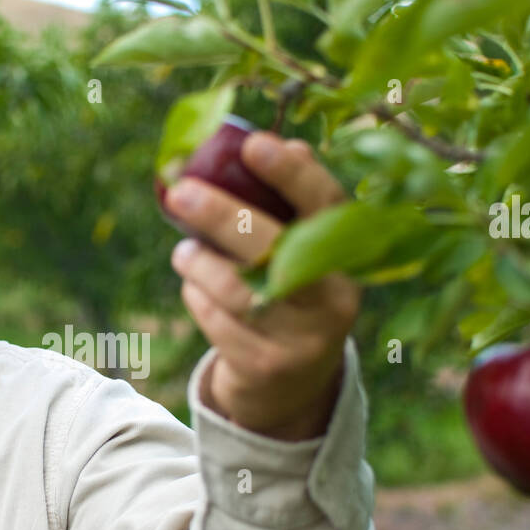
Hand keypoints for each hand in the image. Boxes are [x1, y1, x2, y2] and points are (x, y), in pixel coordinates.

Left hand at [166, 130, 359, 440]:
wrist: (292, 387)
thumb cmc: (290, 297)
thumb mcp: (303, 256)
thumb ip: (291, 206)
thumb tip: (282, 141)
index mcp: (348, 259)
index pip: (326, 207)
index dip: (291, 174)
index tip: (252, 144)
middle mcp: (334, 300)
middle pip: (275, 249)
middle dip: (222, 216)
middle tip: (180, 191)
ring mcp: (303, 339)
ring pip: (237, 289)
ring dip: (199, 263)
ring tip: (183, 252)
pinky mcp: (266, 366)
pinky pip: (218, 322)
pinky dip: (198, 298)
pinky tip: (196, 288)